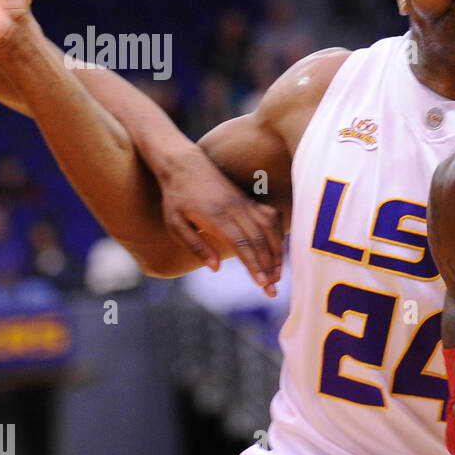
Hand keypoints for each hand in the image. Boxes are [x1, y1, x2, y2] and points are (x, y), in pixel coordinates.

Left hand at [156, 146, 283, 294]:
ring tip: (278, 275)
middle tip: (273, 291)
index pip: (242, 245)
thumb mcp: (175, 224)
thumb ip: (195, 246)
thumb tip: (216, 269)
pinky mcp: (249, 201)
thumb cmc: (176, 197)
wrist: (184, 164)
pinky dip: (278, 234)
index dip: (254, 265)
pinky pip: (271, 217)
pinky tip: (278, 249)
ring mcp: (245, 204)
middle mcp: (236, 210)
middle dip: (269, 267)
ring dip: (276, 253)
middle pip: (259, 241)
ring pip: (269, 229)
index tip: (263, 284)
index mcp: (216, 217)